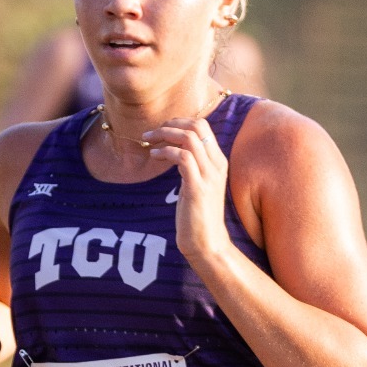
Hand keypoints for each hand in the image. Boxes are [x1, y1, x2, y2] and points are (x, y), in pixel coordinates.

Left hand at [144, 114, 232, 275]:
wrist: (207, 244)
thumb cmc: (198, 216)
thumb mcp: (196, 184)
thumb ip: (191, 166)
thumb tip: (175, 151)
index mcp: (218, 162)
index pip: (203, 126)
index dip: (180, 122)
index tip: (162, 129)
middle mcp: (217, 165)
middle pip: (198, 126)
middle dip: (171, 123)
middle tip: (151, 133)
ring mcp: (209, 176)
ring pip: (190, 138)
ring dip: (164, 135)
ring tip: (148, 141)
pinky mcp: (198, 189)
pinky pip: (183, 158)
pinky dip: (165, 152)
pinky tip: (153, 156)